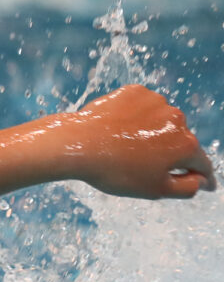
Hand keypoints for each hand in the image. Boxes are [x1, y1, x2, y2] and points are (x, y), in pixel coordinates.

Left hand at [64, 85, 215, 198]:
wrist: (77, 144)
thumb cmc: (115, 172)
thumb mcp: (155, 190)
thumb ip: (187, 188)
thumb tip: (202, 180)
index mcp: (186, 145)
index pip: (201, 163)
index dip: (202, 176)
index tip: (205, 183)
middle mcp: (177, 119)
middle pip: (179, 141)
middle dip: (169, 153)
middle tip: (144, 165)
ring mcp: (156, 102)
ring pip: (160, 122)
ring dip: (151, 133)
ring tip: (125, 146)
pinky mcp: (134, 92)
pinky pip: (141, 107)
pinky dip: (134, 117)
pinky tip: (118, 128)